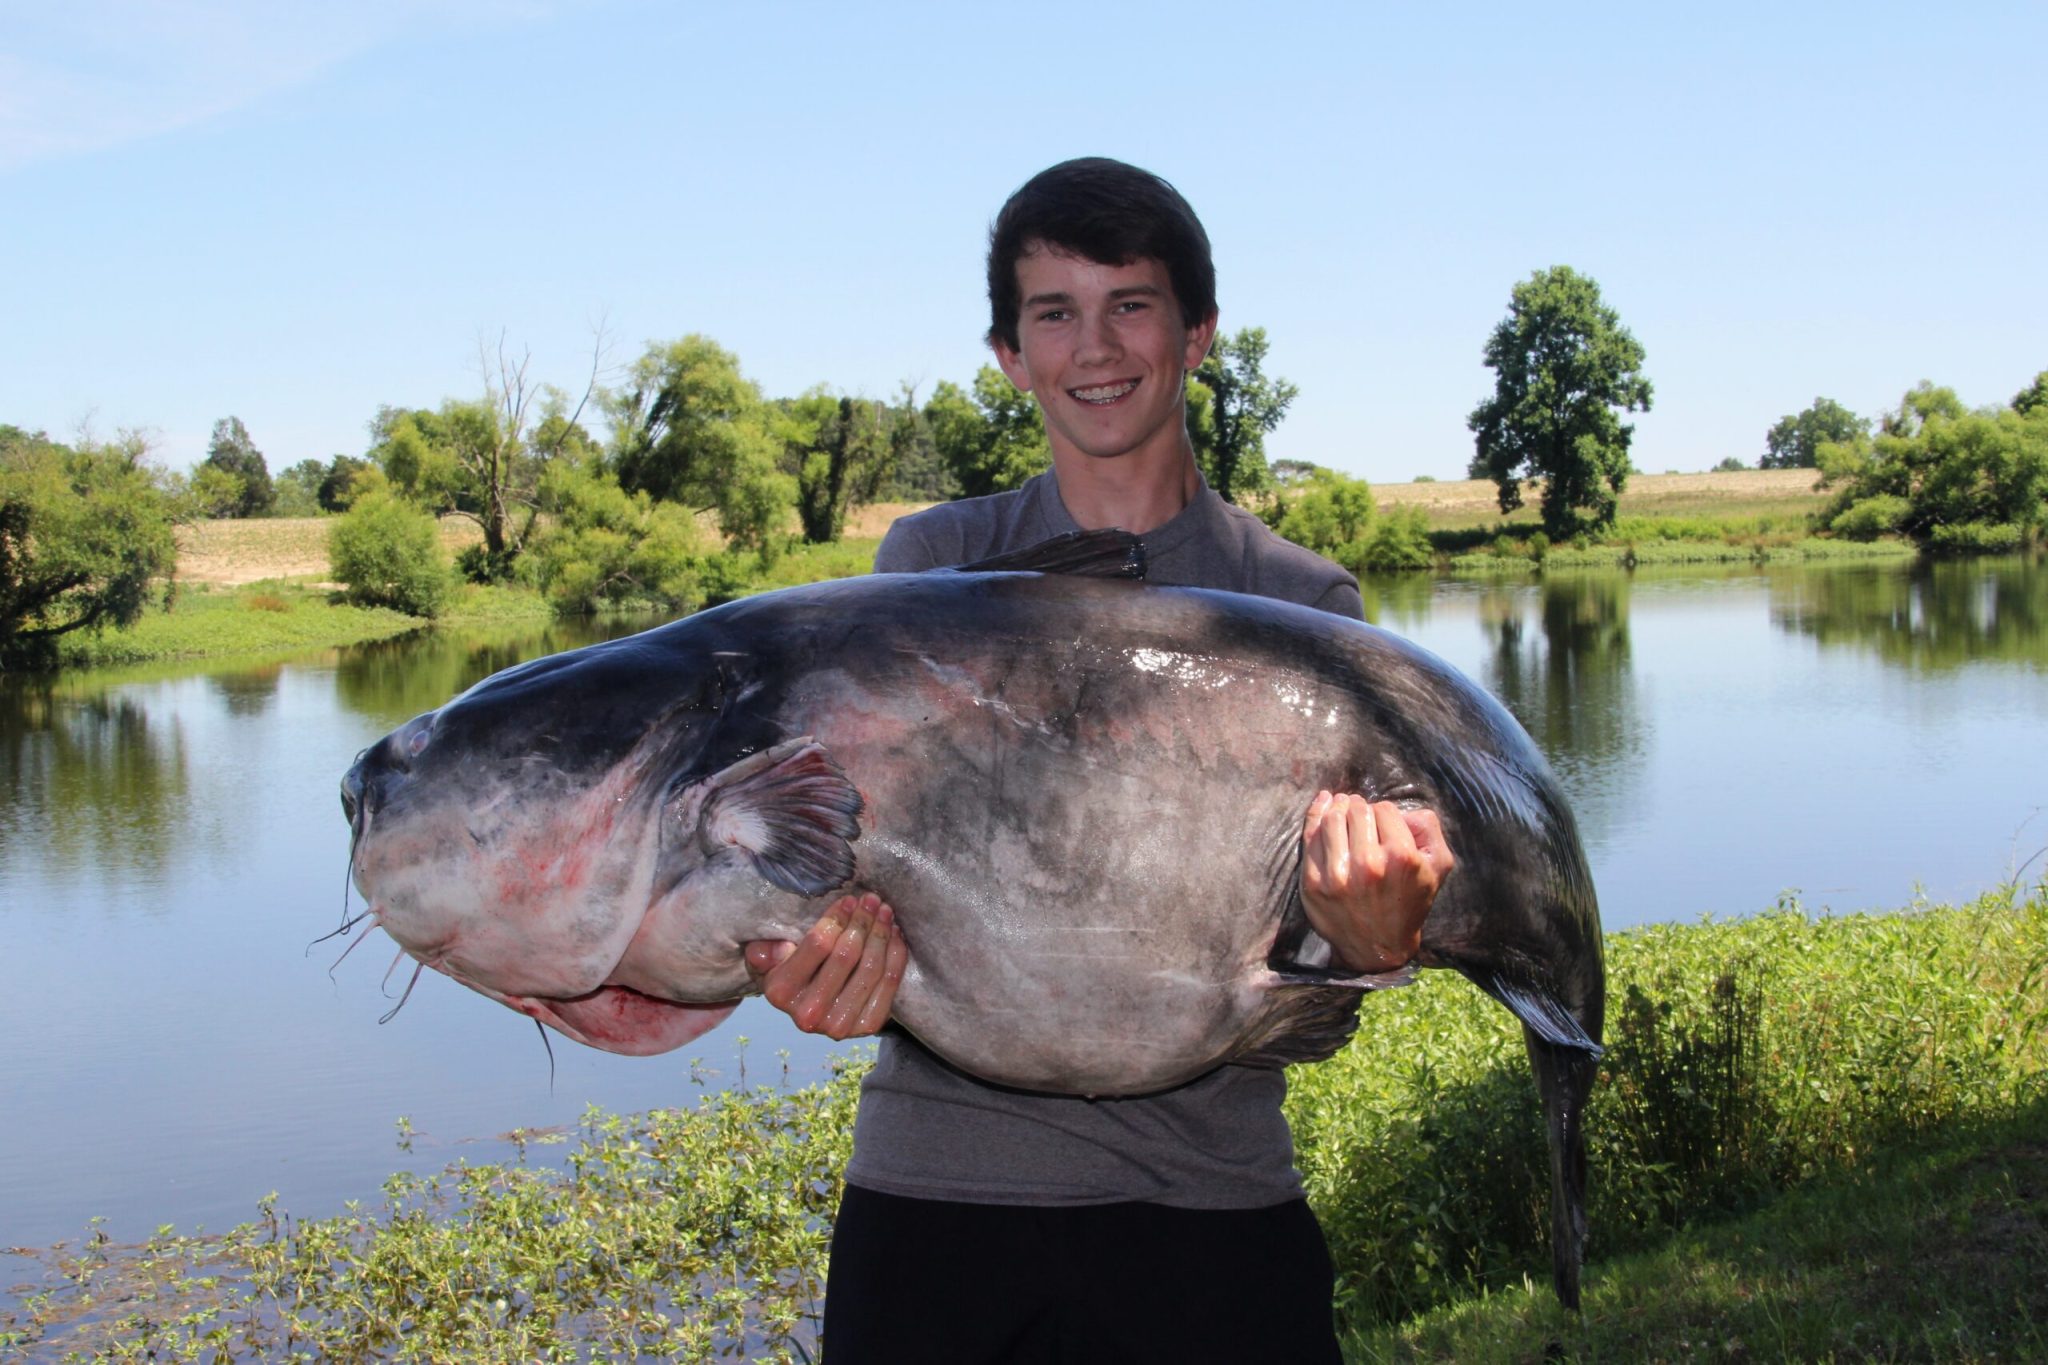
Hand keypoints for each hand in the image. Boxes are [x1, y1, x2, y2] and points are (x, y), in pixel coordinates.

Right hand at [744, 892, 908, 1039]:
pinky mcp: (866, 1027)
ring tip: (885, 911)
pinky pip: (889, 984)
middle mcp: (808, 1015)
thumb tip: (775, 949)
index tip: (848, 900)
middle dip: (862, 921)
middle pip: (847, 955)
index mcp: (780, 992)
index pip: (818, 944)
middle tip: (872, 900)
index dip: (837, 918)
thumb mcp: (766, 960)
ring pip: (871, 968)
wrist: (808, 1007)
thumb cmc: (787, 972)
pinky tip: (894, 934)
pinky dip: (896, 955)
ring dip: (881, 934)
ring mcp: (839, 1025)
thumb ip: (763, 952)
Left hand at [1299, 792, 1453, 972]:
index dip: (1384, 812)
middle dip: (1359, 806)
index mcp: (1401, 858)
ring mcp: (1337, 876)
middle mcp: (1368, 865)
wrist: (1380, 947)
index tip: (1382, 821)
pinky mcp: (1313, 884)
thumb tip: (1402, 809)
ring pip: (1332, 819)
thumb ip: (1429, 827)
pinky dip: (1315, 815)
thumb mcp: (1438, 865)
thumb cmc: (1411, 901)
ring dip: (1337, 807)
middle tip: (1359, 809)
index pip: (1385, 810)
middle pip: (1357, 811)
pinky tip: (1322, 805)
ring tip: (1341, 805)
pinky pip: (1309, 837)